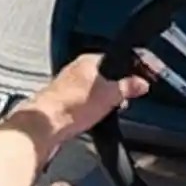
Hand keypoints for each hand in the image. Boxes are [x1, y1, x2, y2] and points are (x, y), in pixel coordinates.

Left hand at [17, 54, 149, 142]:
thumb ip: (128, 87)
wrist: (44, 126)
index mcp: (88, 60)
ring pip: (93, 91)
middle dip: (117, 89)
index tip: (139, 82)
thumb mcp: (110, 95)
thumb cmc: (71, 105)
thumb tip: (141, 83)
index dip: (130, 71)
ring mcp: (67, 87)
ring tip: (107, 112)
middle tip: (124, 100)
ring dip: (103, 101)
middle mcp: (76, 70)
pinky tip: (91, 120)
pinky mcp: (61, 103)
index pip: (116, 59)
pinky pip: (82, 104)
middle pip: (105, 75)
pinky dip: (90, 111)